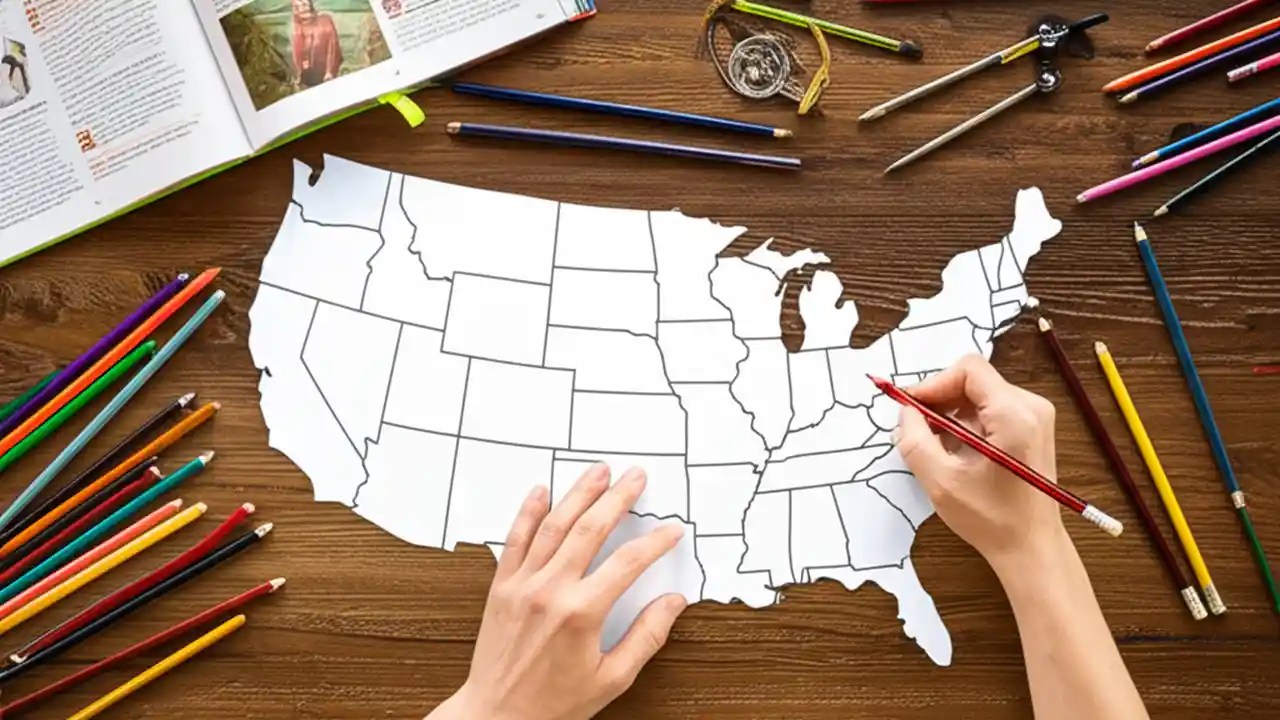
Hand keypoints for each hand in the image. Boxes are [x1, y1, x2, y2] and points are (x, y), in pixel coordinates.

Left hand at [428, 464, 687, 719]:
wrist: (497, 717)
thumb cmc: (554, 705)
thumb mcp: (612, 678)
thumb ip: (646, 637)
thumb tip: (673, 604)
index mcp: (582, 614)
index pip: (629, 563)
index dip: (655, 542)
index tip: (671, 530)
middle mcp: (550, 591)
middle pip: (591, 529)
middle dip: (618, 498)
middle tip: (636, 477)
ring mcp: (522, 585)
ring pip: (554, 525)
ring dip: (578, 494)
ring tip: (598, 471)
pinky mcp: (501, 587)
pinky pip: (515, 539)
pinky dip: (527, 512)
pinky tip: (540, 491)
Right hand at [893, 354, 1065, 568]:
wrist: (1032, 547)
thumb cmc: (992, 520)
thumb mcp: (941, 481)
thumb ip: (915, 440)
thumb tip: (905, 411)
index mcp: (1014, 416)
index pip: (968, 369)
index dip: (933, 383)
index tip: (911, 407)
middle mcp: (1031, 408)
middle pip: (973, 380)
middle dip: (939, 400)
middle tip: (916, 428)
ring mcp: (1035, 417)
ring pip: (979, 394)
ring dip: (951, 413)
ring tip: (934, 444)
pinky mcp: (1032, 429)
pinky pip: (990, 409)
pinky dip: (966, 423)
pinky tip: (954, 449)